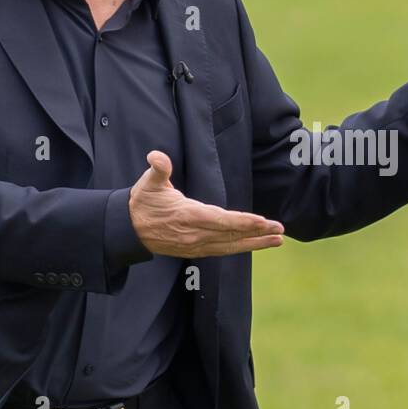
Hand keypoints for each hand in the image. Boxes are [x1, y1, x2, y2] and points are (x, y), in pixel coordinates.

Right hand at [129, 151, 284, 256]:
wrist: (128, 229)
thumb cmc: (142, 202)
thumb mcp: (148, 183)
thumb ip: (158, 169)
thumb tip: (157, 157)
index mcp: (187, 216)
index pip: (220, 220)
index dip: (242, 222)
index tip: (261, 221)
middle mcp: (194, 234)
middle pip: (231, 235)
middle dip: (257, 233)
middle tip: (279, 229)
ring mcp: (195, 245)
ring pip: (230, 246)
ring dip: (255, 243)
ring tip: (277, 239)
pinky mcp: (195, 251)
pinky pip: (223, 251)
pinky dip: (241, 248)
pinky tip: (255, 244)